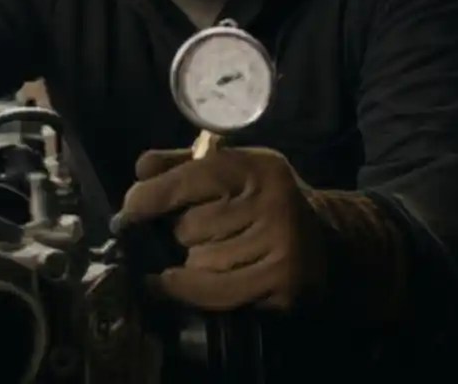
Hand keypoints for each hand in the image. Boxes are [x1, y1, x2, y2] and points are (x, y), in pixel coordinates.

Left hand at [117, 145, 329, 312]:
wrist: (327, 241)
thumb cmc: (262, 202)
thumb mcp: (230, 169)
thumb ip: (181, 166)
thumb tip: (141, 171)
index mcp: (255, 167)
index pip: (188, 180)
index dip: (150, 197)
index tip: (129, 211)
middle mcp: (270, 203)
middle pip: (188, 227)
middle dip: (179, 233)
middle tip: (196, 232)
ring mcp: (279, 246)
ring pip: (198, 262)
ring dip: (191, 263)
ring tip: (213, 253)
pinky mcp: (281, 284)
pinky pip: (213, 292)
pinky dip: (188, 289)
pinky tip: (173, 283)